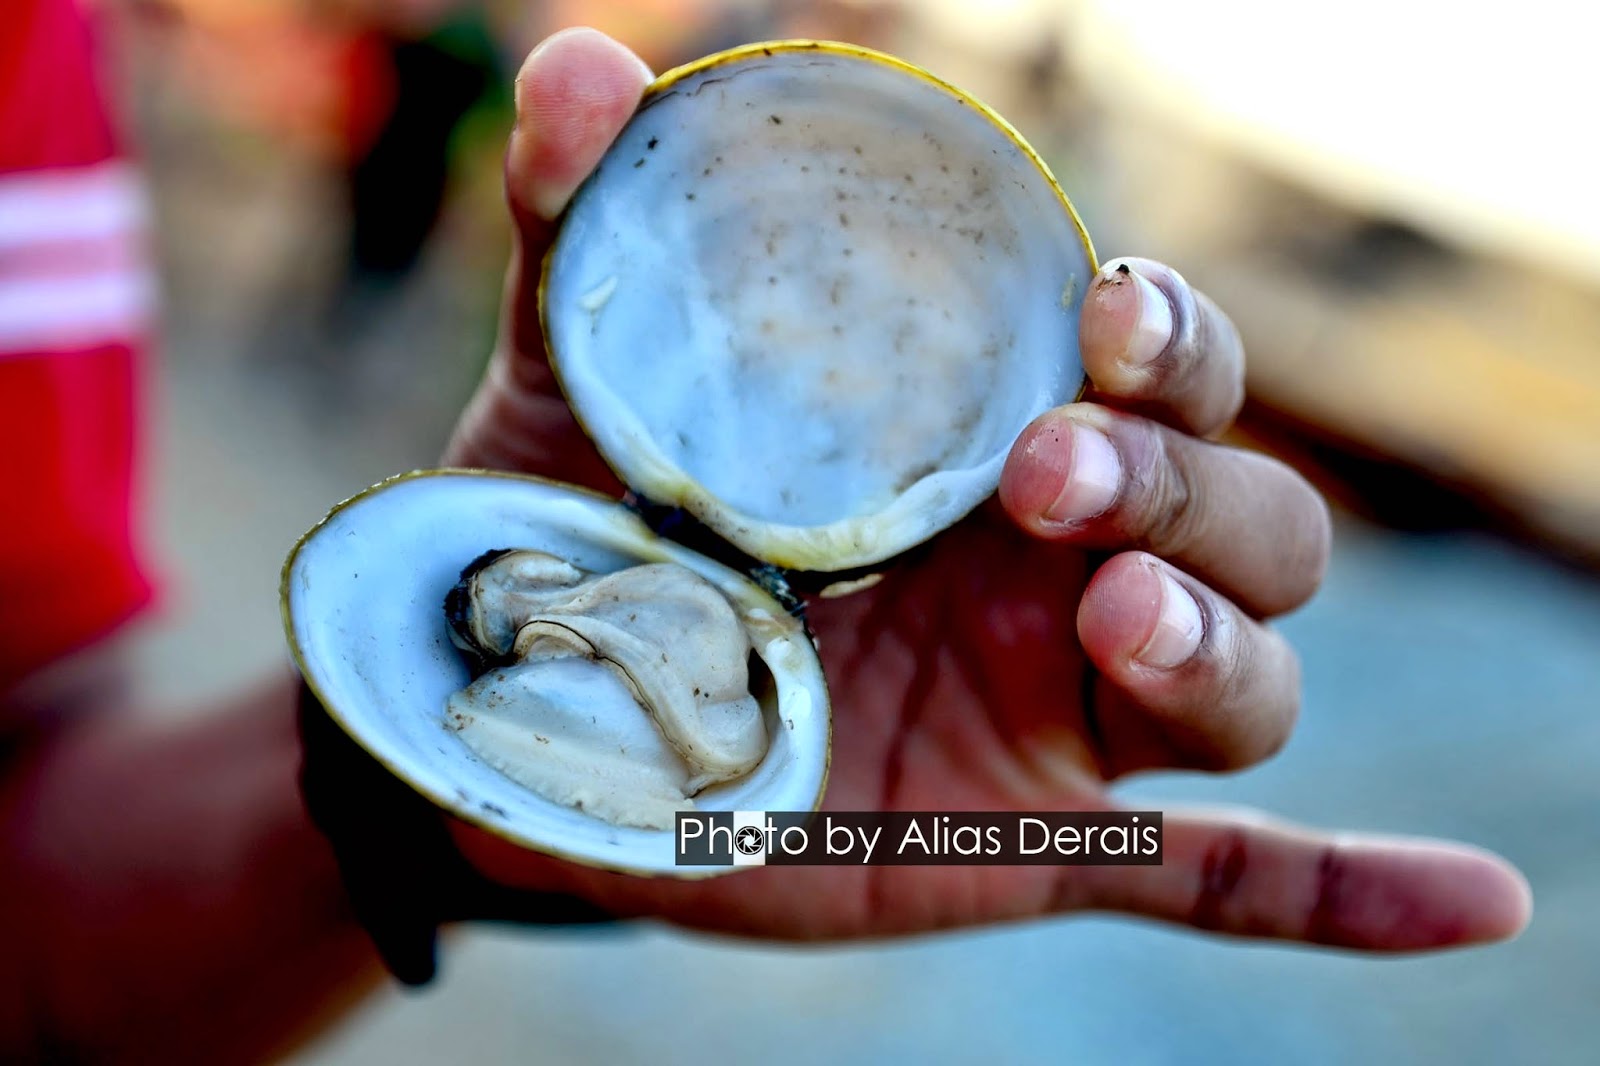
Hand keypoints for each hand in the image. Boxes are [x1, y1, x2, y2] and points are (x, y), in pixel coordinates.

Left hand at [441, 28, 1529, 949]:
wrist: (548, 719)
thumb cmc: (599, 525)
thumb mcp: (583, 379)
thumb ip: (585, 225)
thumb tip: (577, 68)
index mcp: (1002, 442)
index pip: (1171, 380)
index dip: (1180, 344)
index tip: (1108, 320)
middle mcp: (1066, 574)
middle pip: (1249, 521)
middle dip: (1183, 490)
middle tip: (1051, 478)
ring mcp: (1064, 713)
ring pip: (1250, 678)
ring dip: (1222, 645)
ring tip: (1117, 618)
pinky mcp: (1039, 840)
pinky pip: (1233, 875)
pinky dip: (1349, 891)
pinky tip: (1470, 905)